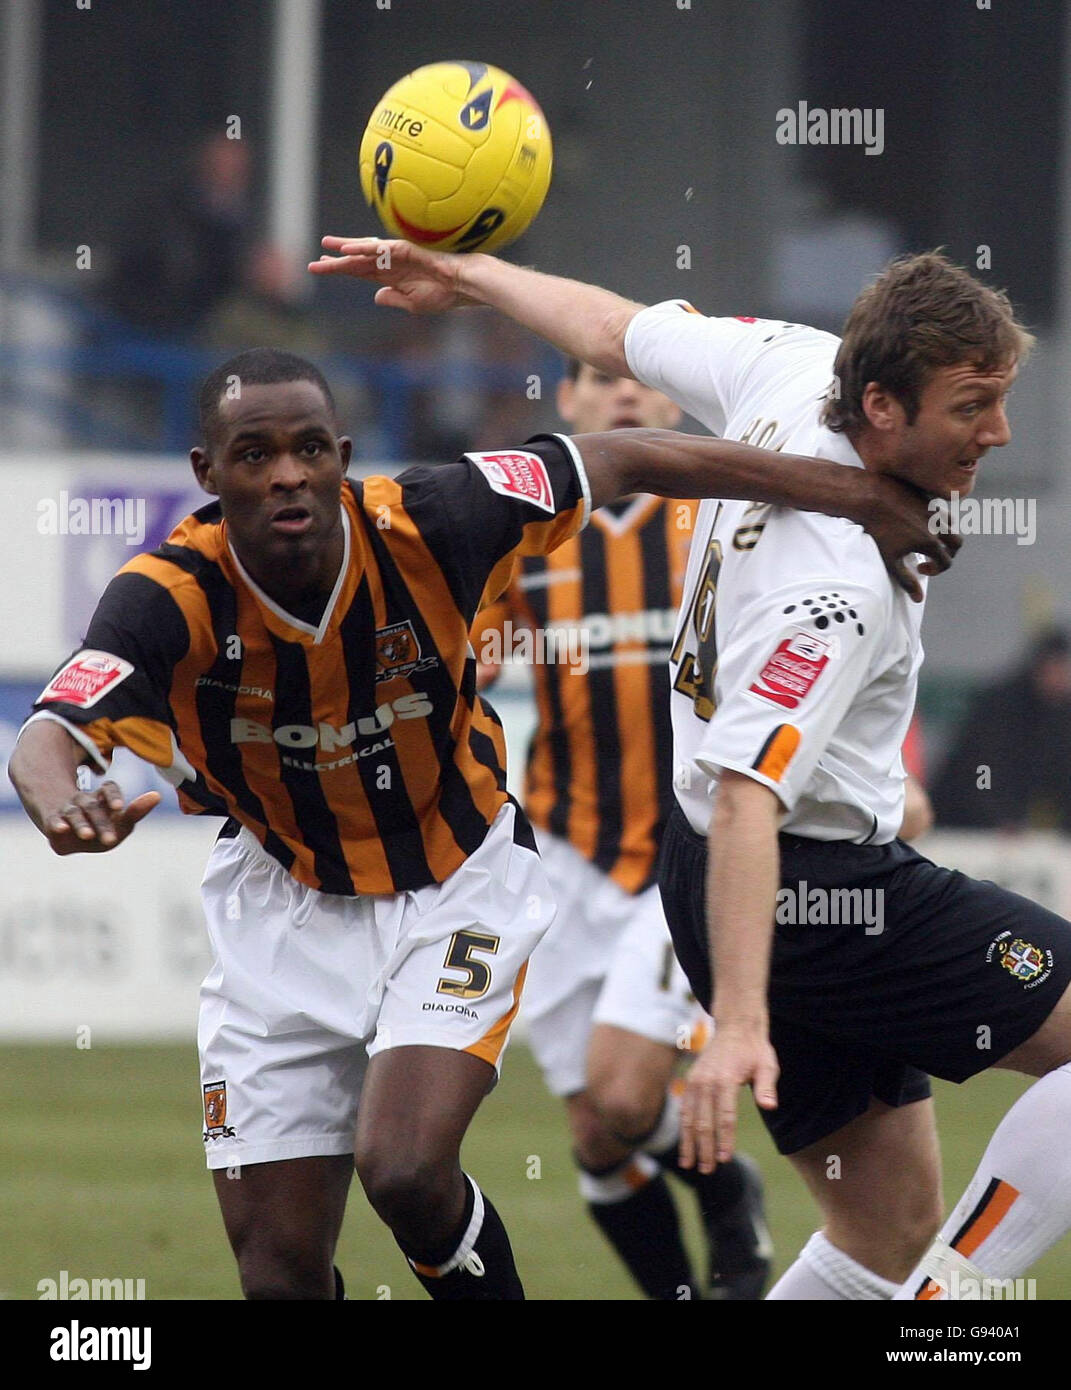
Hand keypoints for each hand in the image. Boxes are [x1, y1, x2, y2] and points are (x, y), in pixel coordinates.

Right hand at [44, 783, 159, 854]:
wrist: (66, 830)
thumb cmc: (101, 827)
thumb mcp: (120, 823)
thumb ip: (136, 812)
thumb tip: (157, 795)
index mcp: (102, 798)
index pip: (108, 789)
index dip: (113, 797)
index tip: (120, 808)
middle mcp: (84, 800)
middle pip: (93, 806)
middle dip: (102, 823)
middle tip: (110, 839)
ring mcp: (67, 810)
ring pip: (74, 813)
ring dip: (81, 824)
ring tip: (88, 835)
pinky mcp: (53, 822)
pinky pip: (54, 821)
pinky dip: (56, 824)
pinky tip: (61, 829)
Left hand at [308, 236, 478, 313]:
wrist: (463, 286)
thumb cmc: (443, 295)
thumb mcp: (413, 305)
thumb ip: (393, 299)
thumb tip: (375, 295)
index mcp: (391, 277)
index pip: (359, 272)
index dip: (339, 270)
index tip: (320, 267)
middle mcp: (390, 264)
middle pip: (357, 260)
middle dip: (335, 261)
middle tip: (314, 262)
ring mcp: (397, 256)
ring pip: (365, 252)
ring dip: (346, 249)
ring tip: (327, 247)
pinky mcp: (405, 251)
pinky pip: (380, 249)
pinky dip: (364, 249)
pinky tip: (348, 250)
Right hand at [680, 1024, 778, 1173]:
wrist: (735, 1027)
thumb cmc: (754, 1050)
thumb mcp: (767, 1065)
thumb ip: (766, 1087)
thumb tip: (770, 1106)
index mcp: (725, 1079)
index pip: (725, 1116)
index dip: (725, 1139)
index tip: (724, 1159)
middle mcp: (706, 1081)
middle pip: (704, 1121)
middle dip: (705, 1148)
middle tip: (708, 1170)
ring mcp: (696, 1081)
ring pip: (689, 1117)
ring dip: (689, 1142)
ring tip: (689, 1164)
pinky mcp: (691, 1081)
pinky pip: (685, 1108)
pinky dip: (684, 1128)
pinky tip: (685, 1144)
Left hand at [848, 472, 961, 601]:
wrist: (871, 499)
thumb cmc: (878, 531)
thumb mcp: (890, 560)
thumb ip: (907, 580)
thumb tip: (919, 599)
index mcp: (930, 542)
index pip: (946, 562)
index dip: (935, 570)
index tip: (920, 570)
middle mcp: (937, 526)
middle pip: (956, 544)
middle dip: (948, 553)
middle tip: (932, 557)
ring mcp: (934, 511)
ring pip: (952, 526)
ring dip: (945, 536)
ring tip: (929, 540)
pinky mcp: (928, 499)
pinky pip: (942, 511)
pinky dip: (939, 520)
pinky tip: (922, 524)